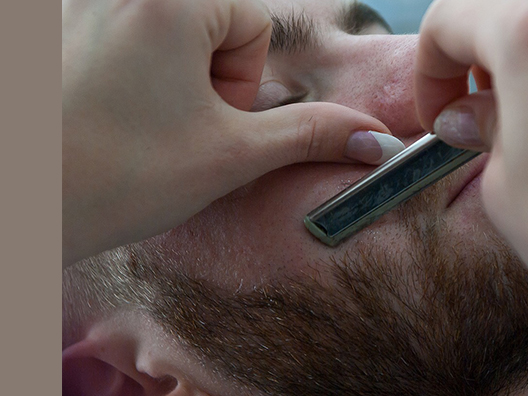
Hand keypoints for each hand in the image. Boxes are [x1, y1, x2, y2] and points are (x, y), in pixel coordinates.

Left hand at [63, 0, 400, 265]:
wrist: (21, 212)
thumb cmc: (117, 177)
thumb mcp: (232, 154)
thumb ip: (311, 135)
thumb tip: (374, 139)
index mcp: (170, 0)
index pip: (251, 21)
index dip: (241, 83)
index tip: (206, 120)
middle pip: (208, 19)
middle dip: (207, 77)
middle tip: (173, 125)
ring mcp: (77, 7)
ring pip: (163, 29)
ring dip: (168, 76)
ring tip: (136, 123)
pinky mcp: (48, 29)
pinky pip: (119, 35)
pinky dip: (128, 71)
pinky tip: (105, 115)